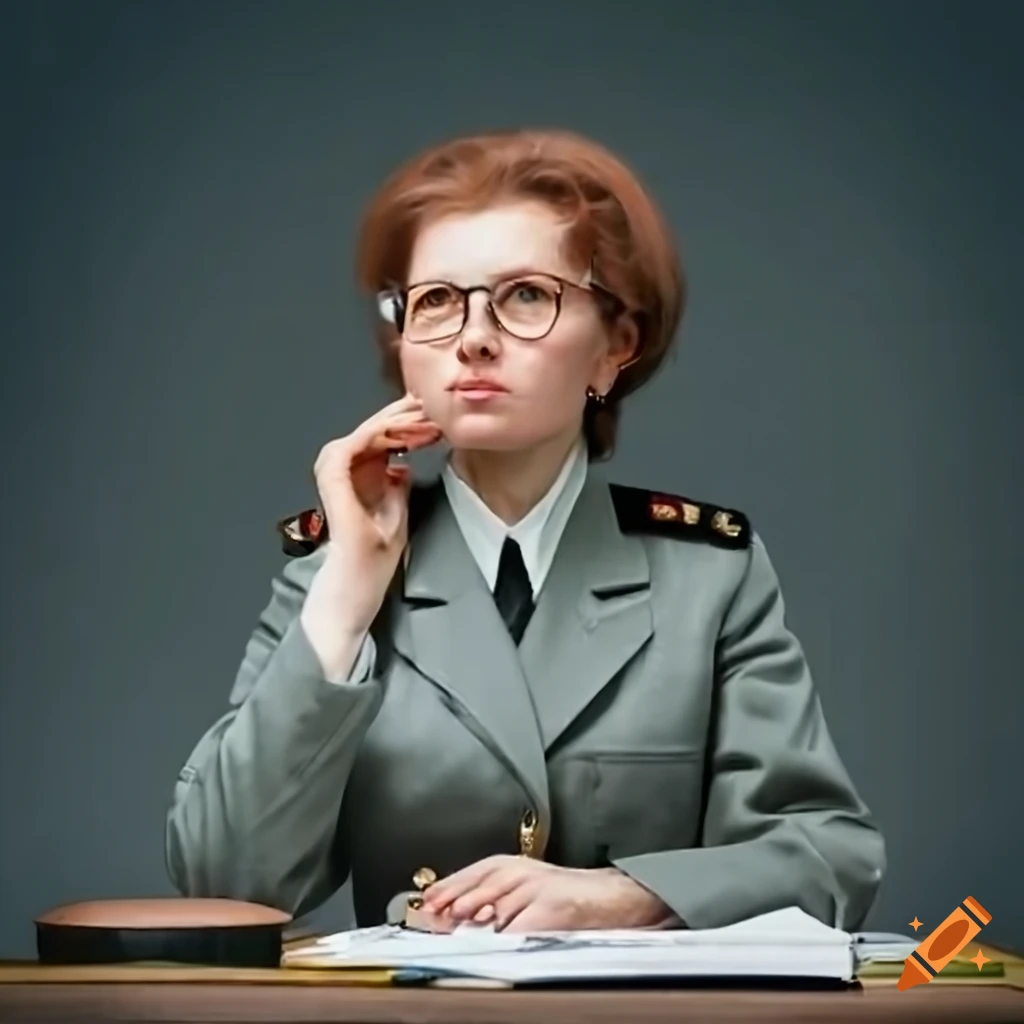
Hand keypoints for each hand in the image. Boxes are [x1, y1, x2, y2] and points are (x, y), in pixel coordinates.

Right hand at [301, 394, 441, 671]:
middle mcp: (343, 471)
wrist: (350, 592)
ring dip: (400, 421)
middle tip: (439, 407)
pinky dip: (383, 435)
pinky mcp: (332, 482)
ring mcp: (335, 474)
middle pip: (376, 428)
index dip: (413, 424)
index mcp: (358, 477)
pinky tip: (410, 434)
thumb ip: (397, 488)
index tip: (442, 420)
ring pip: (368, 430)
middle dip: (409, 415)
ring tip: (429, 418)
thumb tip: (402, 464)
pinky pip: (356, 444)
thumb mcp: (396, 517)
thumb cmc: (371, 562)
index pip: (385, 437)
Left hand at [420, 856, 676, 931]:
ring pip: (501, 901)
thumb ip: (489, 902)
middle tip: (435, 914)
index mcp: (511, 867)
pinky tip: (493, 940)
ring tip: (456, 921)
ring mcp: (538, 888)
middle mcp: (522, 872)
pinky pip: (525, 922)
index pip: (473, 874)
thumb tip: (451, 918)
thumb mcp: (522, 891)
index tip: (427, 903)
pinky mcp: (554, 906)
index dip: (448, 887)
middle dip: (457, 899)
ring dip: (476, 912)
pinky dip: (507, 932)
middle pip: (482, 883)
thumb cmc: (563, 898)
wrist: (607, 898)